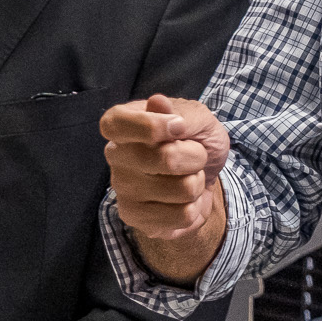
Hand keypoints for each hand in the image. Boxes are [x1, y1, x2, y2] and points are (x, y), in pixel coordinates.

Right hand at [101, 94, 229, 281]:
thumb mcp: (197, 116)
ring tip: (189, 177)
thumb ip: (179, 111)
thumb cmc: (195, 137)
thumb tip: (157, 103)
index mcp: (121, 123)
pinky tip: (183, 200)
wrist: (206, 171)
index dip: (151, 127)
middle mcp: (115, 155)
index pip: (117, 124)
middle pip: (166, 159)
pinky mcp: (134, 217)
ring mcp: (122, 189)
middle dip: (197, 157)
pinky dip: (195, 207)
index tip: (179, 127)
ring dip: (198, 183)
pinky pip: (182, 216)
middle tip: (195, 155)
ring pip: (182, 189)